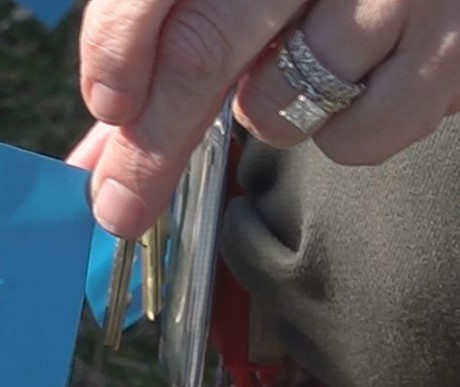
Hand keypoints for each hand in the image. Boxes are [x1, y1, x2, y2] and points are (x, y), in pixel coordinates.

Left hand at [76, 0, 459, 238]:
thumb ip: (155, 58)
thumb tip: (93, 165)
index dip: (118, 48)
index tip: (108, 106)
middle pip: (202, 52)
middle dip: (149, 147)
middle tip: (120, 208)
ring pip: (279, 102)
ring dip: (264, 116)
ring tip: (292, 71)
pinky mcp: (449, 46)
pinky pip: (360, 136)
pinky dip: (344, 135)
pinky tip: (359, 83)